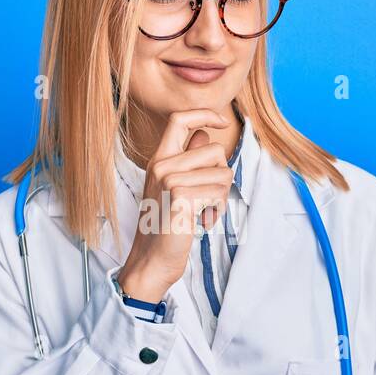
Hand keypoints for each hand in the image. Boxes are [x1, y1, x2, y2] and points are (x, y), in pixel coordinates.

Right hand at [116, 108, 234, 301]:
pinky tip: (202, 223)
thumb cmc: (166, 226)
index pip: (179, 119)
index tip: (221, 121)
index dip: (204, 114)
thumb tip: (204, 134)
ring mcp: (169, 180)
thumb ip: (188, 160)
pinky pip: (219, 193)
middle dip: (221, 177)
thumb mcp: (173, 187)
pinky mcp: (180, 197)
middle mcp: (161, 165)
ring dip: (220, 198)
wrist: (153, 260)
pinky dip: (217, 211)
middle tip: (207, 201)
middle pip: (215, 151)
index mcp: (159, 159)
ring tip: (202, 213)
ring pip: (222, 174)